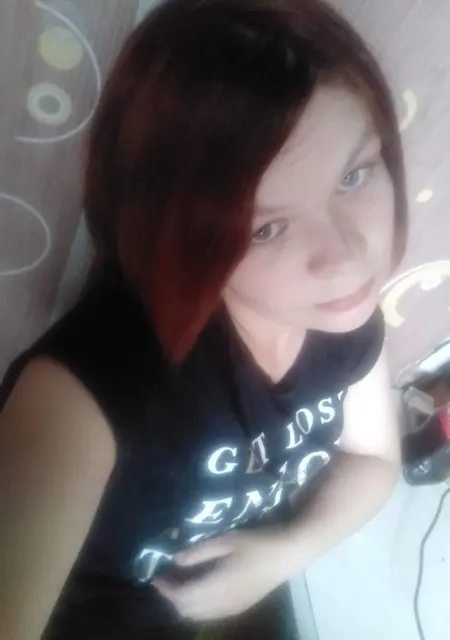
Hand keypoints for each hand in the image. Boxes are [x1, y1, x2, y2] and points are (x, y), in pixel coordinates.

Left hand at [152, 529, 286, 620]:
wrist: (286, 556)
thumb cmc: (256, 542)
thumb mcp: (226, 540)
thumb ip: (199, 552)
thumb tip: (175, 559)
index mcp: (218, 586)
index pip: (182, 597)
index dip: (166, 589)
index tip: (156, 576)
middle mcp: (223, 604)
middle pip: (187, 611)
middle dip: (173, 597)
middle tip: (167, 578)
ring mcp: (232, 609)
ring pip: (198, 615)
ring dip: (185, 603)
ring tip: (181, 581)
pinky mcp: (240, 608)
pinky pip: (211, 614)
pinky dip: (198, 605)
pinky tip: (200, 587)